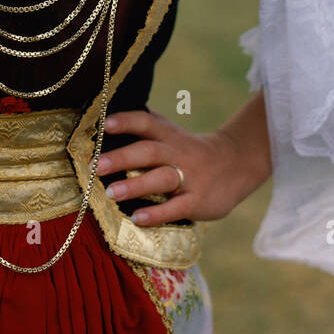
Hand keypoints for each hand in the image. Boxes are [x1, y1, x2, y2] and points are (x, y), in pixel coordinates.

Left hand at [95, 108, 253, 226]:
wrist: (236, 164)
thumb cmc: (191, 150)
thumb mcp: (172, 132)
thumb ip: (148, 125)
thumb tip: (110, 114)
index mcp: (168, 135)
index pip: (146, 123)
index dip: (126, 121)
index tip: (105, 123)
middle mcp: (177, 153)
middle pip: (149, 151)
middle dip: (123, 157)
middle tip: (98, 165)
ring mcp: (189, 177)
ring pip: (162, 178)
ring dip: (136, 185)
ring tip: (112, 192)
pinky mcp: (197, 200)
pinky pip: (176, 207)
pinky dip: (156, 213)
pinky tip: (137, 219)